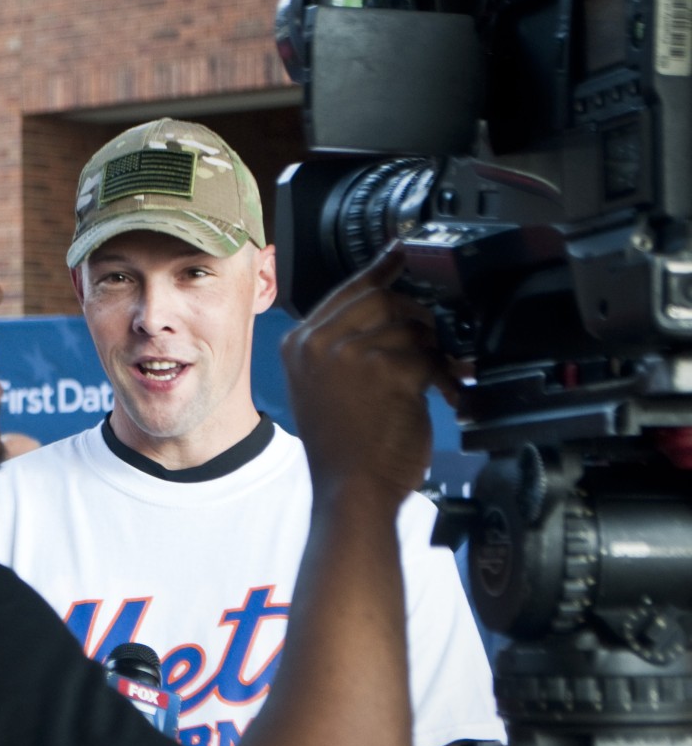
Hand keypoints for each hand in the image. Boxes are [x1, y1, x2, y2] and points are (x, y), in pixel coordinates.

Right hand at [281, 243, 457, 509]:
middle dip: (416, 316)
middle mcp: (318, 343)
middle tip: (433, 340)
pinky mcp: (387, 371)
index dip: (379, 271)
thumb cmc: (343, 448)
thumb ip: (341, 347)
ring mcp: (350, 355)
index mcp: (299, 345)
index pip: (345, 291)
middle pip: (381, 299)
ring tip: (440, 377)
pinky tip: (447, 394)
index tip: (401, 255)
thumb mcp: (321, 387)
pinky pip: (429, 357)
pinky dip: (446, 377)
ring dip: (433, 352)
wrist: (350, 491)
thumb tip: (389, 312)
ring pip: (409, 327)